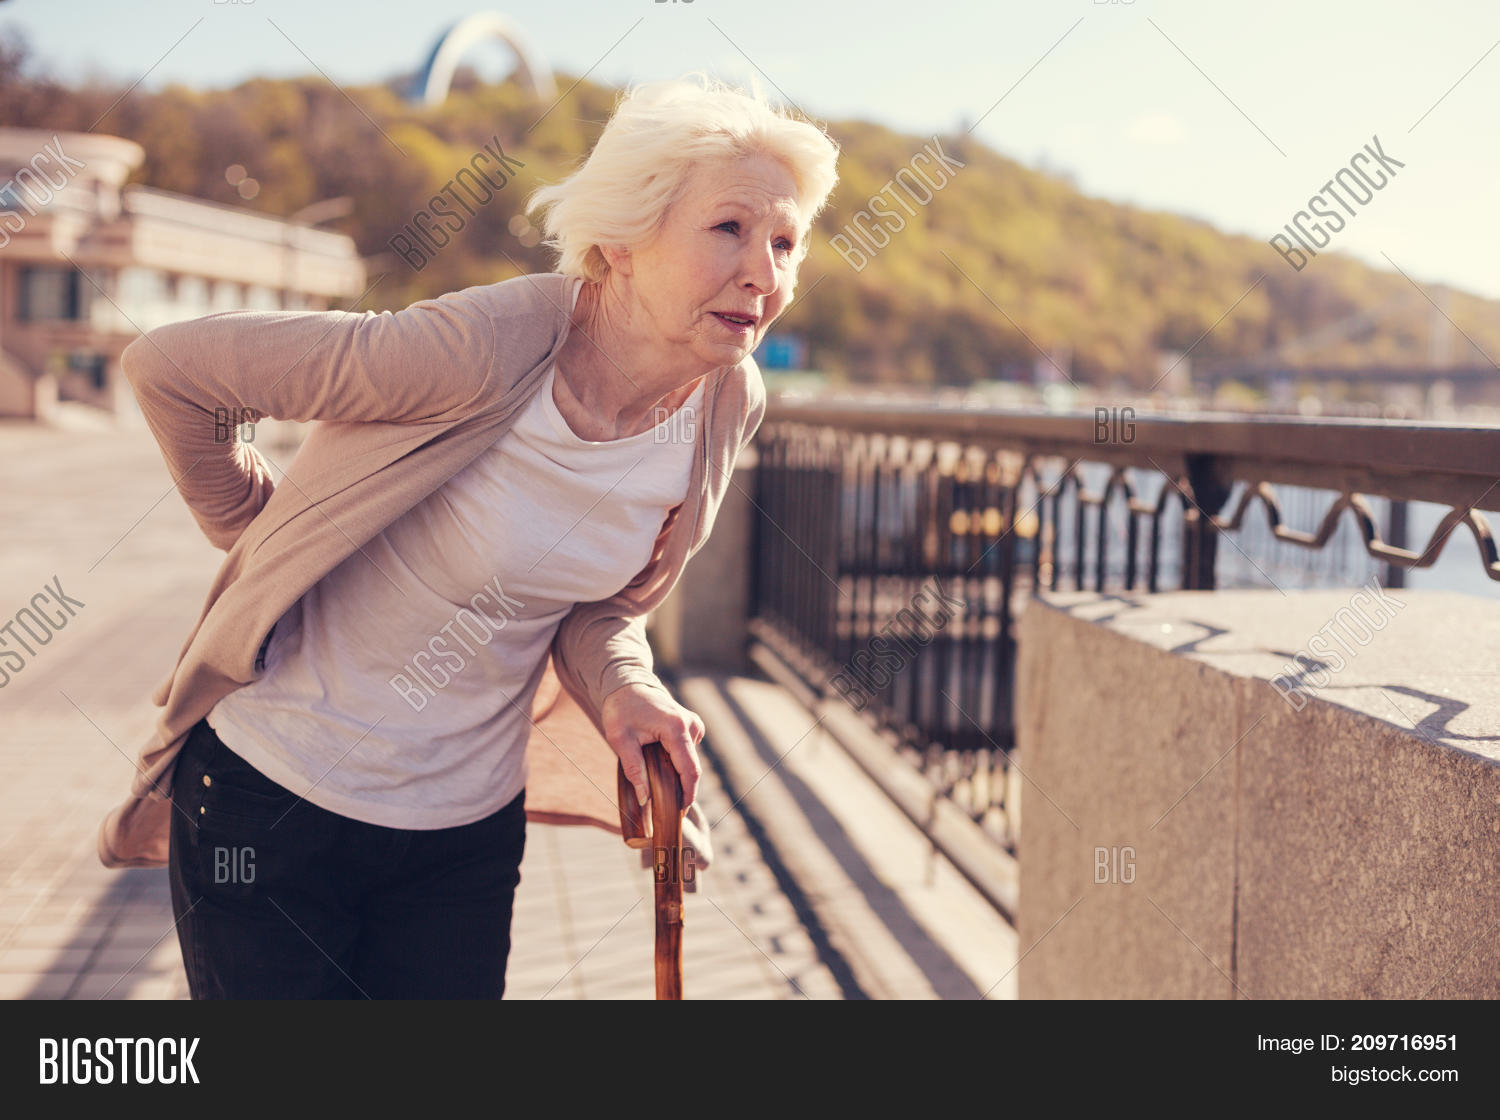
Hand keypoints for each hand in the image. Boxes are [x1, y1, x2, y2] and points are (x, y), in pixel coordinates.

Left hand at [601, 681, 704, 809]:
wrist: (627, 683)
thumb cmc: (622, 709)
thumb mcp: (621, 740)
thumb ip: (634, 770)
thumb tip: (644, 800)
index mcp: (676, 729)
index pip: (689, 770)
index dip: (688, 794)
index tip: (681, 813)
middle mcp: (691, 725)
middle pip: (692, 767)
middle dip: (682, 788)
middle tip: (667, 807)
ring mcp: (693, 724)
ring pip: (690, 760)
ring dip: (677, 774)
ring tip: (658, 783)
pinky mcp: (691, 725)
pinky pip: (688, 751)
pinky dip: (677, 762)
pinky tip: (660, 764)